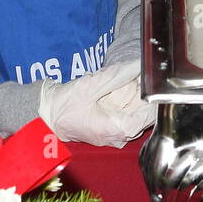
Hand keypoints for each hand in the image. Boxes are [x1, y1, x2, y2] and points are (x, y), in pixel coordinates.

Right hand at [38, 61, 154, 146]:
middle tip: (147, 77)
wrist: (45, 116)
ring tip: (138, 81)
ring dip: (138, 100)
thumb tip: (138, 64)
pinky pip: (127, 117)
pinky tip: (127, 91)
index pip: (148, 118)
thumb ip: (116, 74)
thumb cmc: (63, 105)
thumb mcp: (89, 85)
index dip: (155, 99)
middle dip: (146, 97)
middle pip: (145, 117)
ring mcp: (113, 136)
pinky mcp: (110, 131)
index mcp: (115, 130)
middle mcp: (117, 137)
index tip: (157, 83)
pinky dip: (130, 104)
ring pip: (136, 117)